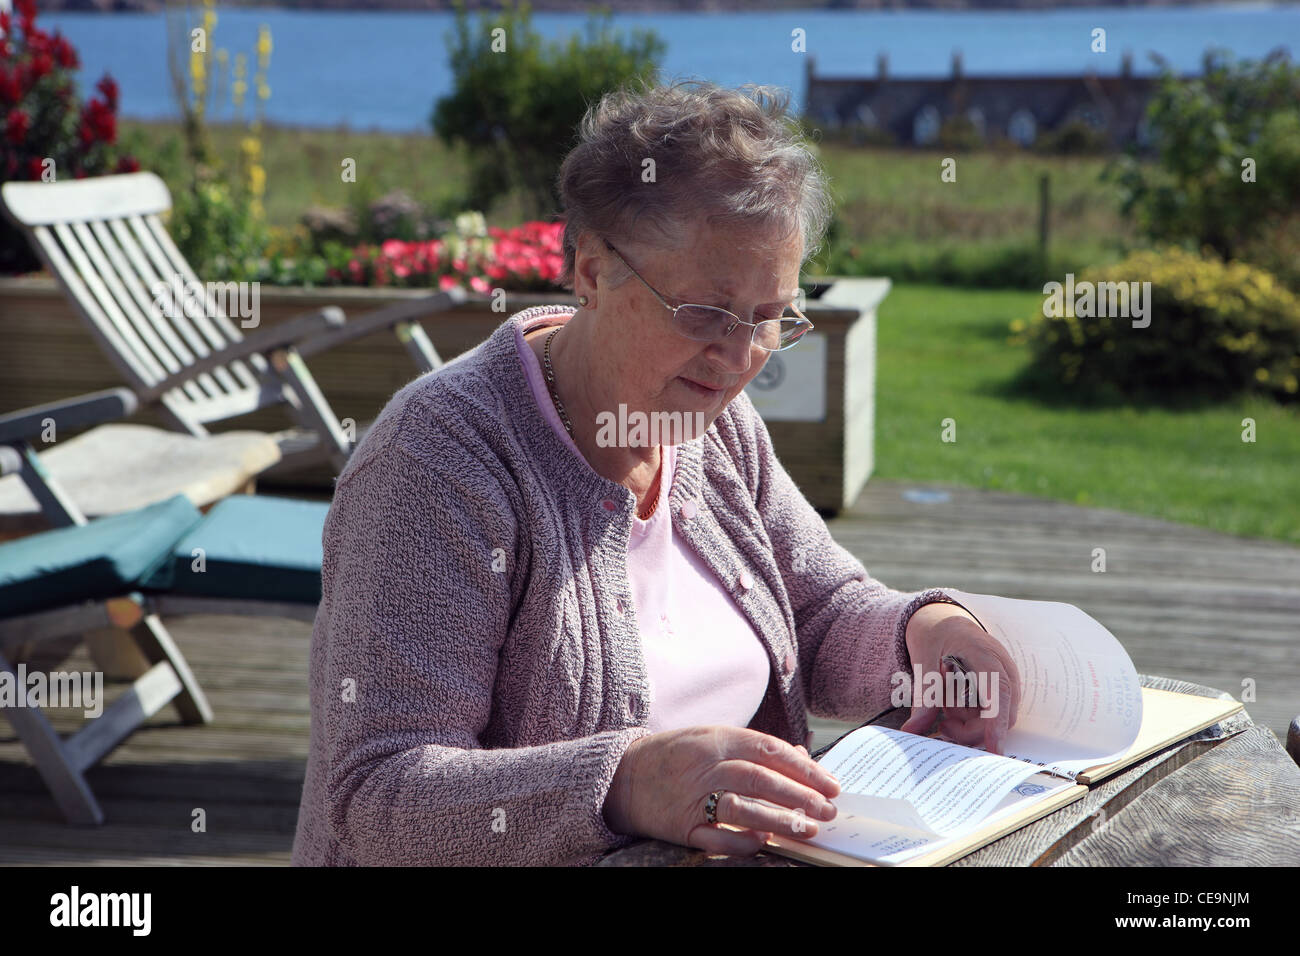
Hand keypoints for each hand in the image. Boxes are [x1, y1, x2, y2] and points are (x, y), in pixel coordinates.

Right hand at [602, 726, 841, 855]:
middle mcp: (706, 765)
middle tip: (828, 811)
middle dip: (799, 795)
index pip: (769, 749)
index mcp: (717, 738)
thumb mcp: (712, 738)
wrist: (621, 775)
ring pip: (742, 806)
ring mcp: (692, 796)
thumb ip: (753, 746)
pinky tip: (764, 844)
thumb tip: (798, 754)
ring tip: (806, 829)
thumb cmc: (675, 756)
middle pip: (760, 778)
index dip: (804, 768)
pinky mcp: (680, 826)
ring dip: (778, 819)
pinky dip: (741, 841)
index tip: (831, 784)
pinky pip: (715, 836)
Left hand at [899, 603, 1020, 754]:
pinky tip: (955, 701)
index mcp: (986, 655)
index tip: (994, 749)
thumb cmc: (936, 637)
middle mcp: (1004, 670)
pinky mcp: (1001, 693)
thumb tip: (911, 731)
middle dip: (968, 727)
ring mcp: (1006, 683)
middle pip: (998, 716)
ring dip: (967, 721)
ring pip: (993, 721)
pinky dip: (970, 717)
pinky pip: (989, 717)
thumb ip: (924, 697)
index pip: (999, 692)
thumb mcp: (923, 662)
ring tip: (947, 698)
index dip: (997, 723)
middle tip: (943, 719)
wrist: (944, 622)